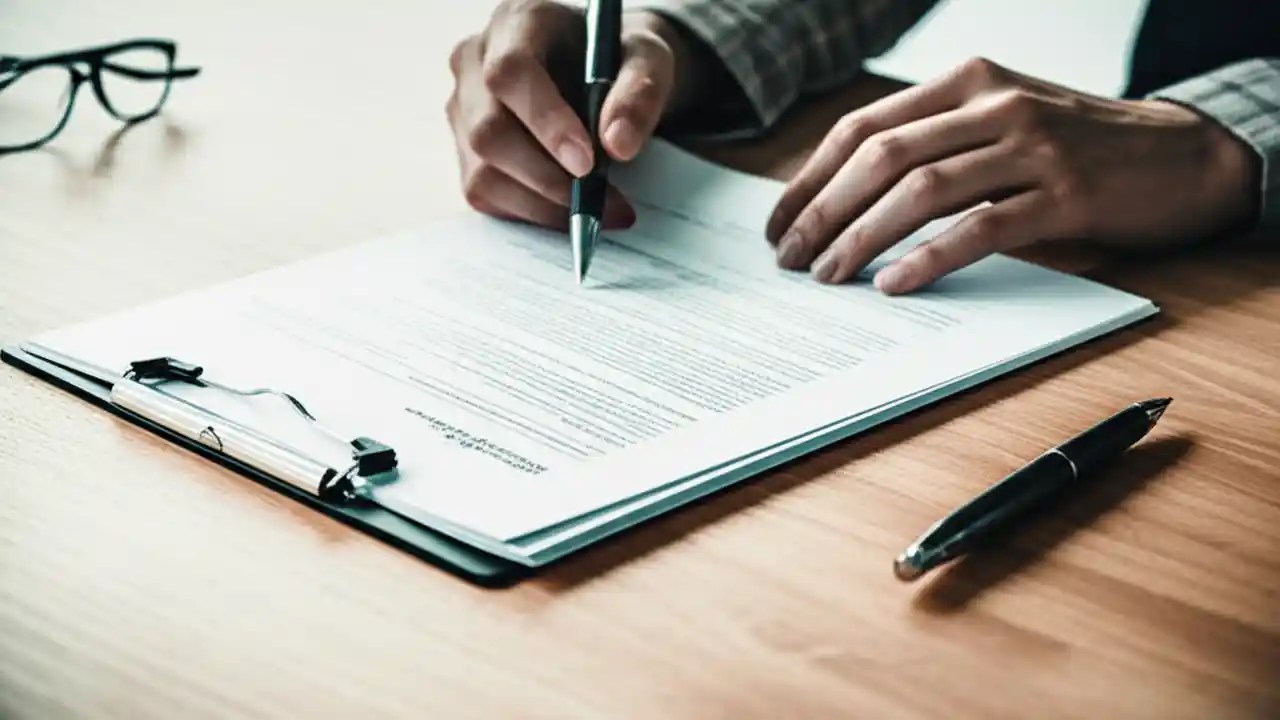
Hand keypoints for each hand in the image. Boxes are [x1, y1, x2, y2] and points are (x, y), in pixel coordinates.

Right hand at [446, 0, 698, 230]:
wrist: (601, 74)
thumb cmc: (619, 60)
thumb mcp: (648, 61)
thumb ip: (639, 93)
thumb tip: (618, 145)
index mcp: (517, 23)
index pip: (511, 73)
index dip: (545, 122)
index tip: (586, 163)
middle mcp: (475, 63)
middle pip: (489, 132)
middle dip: (547, 178)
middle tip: (599, 201)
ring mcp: (463, 110)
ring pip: (483, 173)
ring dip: (542, 205)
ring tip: (597, 211)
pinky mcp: (465, 151)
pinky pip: (486, 196)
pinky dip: (532, 213)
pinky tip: (569, 210)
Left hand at [765, 57, 1260, 293]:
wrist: (1181, 155)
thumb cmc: (1075, 148)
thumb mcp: (1001, 124)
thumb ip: (937, 145)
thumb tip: (846, 204)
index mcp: (968, 82)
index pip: (863, 126)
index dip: (811, 177)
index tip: (779, 222)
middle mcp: (995, 105)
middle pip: (881, 157)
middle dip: (823, 211)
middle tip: (789, 258)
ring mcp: (1032, 148)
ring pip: (921, 189)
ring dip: (863, 236)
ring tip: (829, 276)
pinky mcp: (1064, 195)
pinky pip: (980, 227)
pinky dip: (928, 257)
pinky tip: (895, 284)